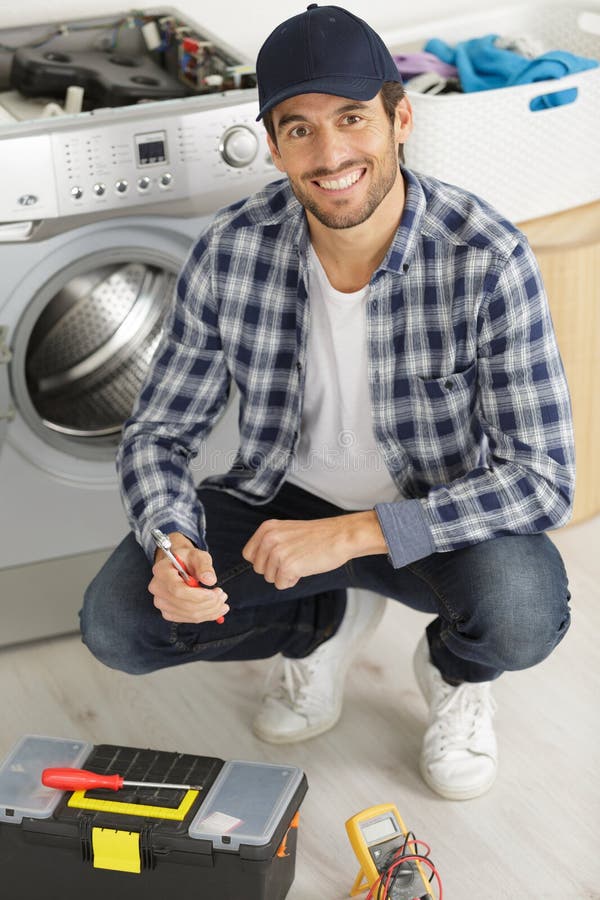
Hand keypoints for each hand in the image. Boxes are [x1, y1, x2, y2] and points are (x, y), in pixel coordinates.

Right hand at [149, 534, 228, 622]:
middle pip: (185, 605)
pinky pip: (188, 619)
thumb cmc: (188, 558)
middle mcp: (157, 588)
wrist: (178, 565)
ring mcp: (161, 602)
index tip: (216, 592)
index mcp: (161, 571)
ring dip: (210, 611)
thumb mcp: (198, 555)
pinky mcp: (167, 612)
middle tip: (223, 595)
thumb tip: (210, 580)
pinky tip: (215, 609)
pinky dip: (205, 615)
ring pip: (189, 614)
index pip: (178, 591)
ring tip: (222, 601)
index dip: (199, 596)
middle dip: (209, 603)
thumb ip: (204, 566)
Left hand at [242, 512, 385, 590]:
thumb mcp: (287, 531)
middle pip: (258, 569)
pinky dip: (293, 581)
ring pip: (269, 578)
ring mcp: (277, 553)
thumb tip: (257, 563)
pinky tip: (305, 567)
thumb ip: (270, 542)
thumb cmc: (318, 536)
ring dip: (285, 575)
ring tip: (302, 561)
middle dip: (275, 569)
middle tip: (295, 558)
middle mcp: (269, 539)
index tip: (280, 557)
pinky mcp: (287, 567)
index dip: (264, 561)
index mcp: (267, 528)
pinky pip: (281, 585)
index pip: (248, 555)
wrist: (341, 536)